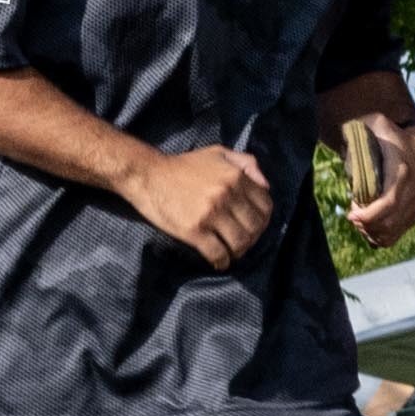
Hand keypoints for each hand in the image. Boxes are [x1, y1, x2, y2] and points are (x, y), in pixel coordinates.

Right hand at [130, 141, 279, 266]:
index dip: (263, 219)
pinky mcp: (194, 230)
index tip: (253, 225)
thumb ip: (246, 163)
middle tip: (243, 241)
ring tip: (231, 252)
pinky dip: (222, 262)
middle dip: (253, 238)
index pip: (266, 206)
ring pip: (240, 243)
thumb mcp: (218, 153)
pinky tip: (219, 262)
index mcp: (236, 177)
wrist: (148, 175)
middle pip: (255, 227)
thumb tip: (267, 186)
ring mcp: (211, 214)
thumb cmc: (183, 165)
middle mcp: (227, 195)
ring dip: (239, 252)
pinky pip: (218, 253)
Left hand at [339, 115, 414, 249]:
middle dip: (365, 224)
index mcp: (401, 172)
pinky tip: (369, 228)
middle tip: (353, 214)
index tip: (351, 214)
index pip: (388, 202)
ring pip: (391, 232)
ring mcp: (413, 206)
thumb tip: (343, 134)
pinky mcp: (412, 215)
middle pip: (388, 222)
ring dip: (370, 232)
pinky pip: (395, 236)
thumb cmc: (395, 137)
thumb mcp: (378, 124)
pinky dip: (379, 238)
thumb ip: (359, 128)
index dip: (369, 215)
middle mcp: (411, 192)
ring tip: (360, 219)